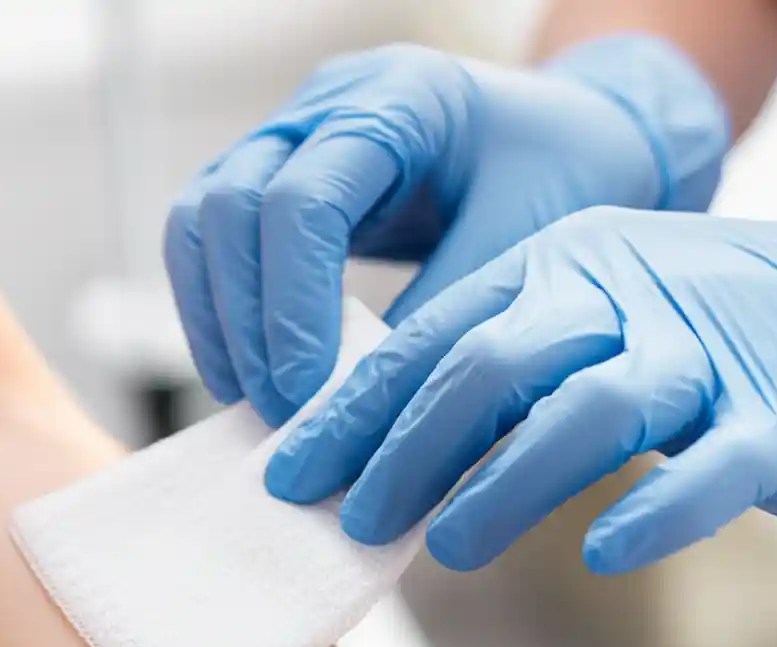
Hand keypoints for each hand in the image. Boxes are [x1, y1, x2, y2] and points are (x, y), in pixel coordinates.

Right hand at [164, 37, 728, 424]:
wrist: (572, 135)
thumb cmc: (563, 173)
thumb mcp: (523, 238)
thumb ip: (442, 313)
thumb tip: (358, 408)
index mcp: (398, 100)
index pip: (302, 200)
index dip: (293, 306)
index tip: (311, 396)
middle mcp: (328, 104)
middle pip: (232, 205)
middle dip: (250, 322)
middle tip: (287, 416)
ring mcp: (296, 134)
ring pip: (205, 218)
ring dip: (220, 319)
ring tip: (259, 408)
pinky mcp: (285, 175)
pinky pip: (218, 236)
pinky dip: (222, 308)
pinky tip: (249, 378)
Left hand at [265, 208, 776, 572]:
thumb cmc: (704, 328)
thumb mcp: (599, 310)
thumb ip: (510, 358)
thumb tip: (398, 439)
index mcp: (569, 262)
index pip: (440, 332)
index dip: (361, 406)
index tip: (297, 467)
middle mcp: (629, 295)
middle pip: (497, 364)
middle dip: (410, 447)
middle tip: (356, 517)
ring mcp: (708, 354)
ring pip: (591, 412)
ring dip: (507, 483)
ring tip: (450, 546)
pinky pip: (714, 466)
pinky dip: (656, 510)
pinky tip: (603, 553)